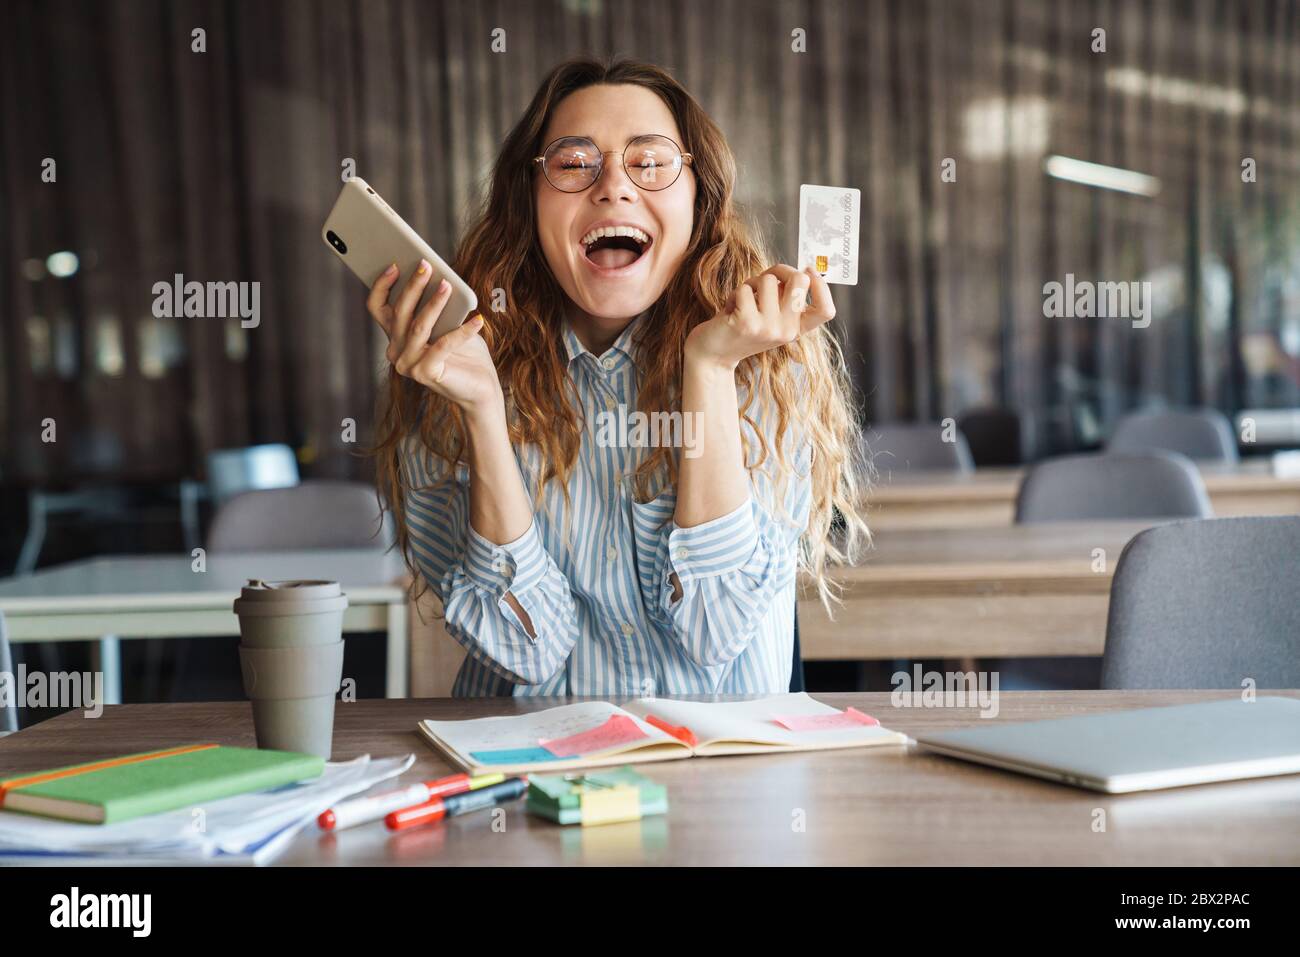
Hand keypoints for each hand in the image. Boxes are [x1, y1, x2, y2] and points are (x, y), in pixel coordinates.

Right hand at [367, 261, 502, 420]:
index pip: (377, 308)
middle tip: (426, 265)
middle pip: (399, 313)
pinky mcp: (426, 373)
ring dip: (434, 303)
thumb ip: (440, 306)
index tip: (394, 264)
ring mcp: (408, 364)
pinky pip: (443, 345)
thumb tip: (440, 279)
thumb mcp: (450, 323)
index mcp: (395, 337)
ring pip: (418, 327)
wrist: (480, 391)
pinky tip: (478, 319)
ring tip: (448, 286)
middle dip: (412, 286)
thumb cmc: (466, 353)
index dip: (382, 285)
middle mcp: (396, 351)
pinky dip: (462, 331)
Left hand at [684, 264, 835, 370]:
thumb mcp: (770, 314)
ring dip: (751, 284)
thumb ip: (785, 295)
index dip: (821, 286)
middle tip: (763, 279)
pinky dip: (735, 294)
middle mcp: (787, 331)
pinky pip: (745, 288)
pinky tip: (730, 311)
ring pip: (768, 280)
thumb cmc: (742, 325)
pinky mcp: (747, 323)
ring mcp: (768, 328)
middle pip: (799, 280)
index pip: (826, 311)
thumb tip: (801, 270)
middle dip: (779, 270)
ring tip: (742, 302)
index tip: (808, 271)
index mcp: (796, 329)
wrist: (712, 355)